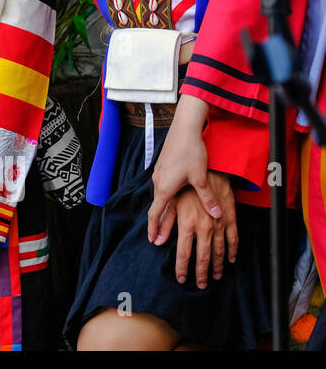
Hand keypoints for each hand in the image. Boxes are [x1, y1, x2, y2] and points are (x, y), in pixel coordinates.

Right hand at [148, 94, 223, 242]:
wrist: (184, 129)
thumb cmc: (191, 153)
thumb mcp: (201, 178)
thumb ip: (207, 198)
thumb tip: (217, 216)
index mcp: (166, 188)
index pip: (156, 213)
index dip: (154, 228)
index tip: (152, 240)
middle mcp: (159, 182)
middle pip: (156, 206)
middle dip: (157, 223)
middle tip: (157, 238)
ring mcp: (159, 173)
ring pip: (159, 196)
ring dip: (161, 210)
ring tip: (164, 221)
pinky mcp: (163, 167)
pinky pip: (161, 186)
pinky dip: (164, 197)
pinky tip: (170, 197)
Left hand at [172, 176, 237, 287]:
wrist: (210, 169)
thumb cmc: (187, 184)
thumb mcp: (171, 202)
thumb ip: (165, 223)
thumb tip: (156, 241)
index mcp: (188, 224)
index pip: (184, 253)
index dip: (182, 268)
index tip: (181, 279)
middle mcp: (205, 226)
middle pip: (203, 256)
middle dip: (201, 273)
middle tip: (200, 285)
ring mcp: (220, 223)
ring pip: (220, 251)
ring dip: (217, 266)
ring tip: (215, 277)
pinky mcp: (231, 218)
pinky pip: (233, 238)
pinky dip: (232, 251)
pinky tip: (230, 260)